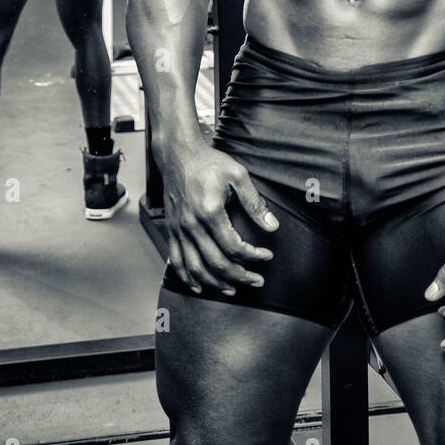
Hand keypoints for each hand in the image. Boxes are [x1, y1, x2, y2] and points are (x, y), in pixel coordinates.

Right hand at [156, 142, 277, 294]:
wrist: (178, 154)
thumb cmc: (209, 162)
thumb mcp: (238, 175)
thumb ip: (255, 202)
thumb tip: (272, 225)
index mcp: (210, 212)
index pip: (234, 247)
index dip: (253, 256)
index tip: (267, 256)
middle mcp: (192, 224)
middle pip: (215, 263)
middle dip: (239, 276)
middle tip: (256, 281)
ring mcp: (179, 229)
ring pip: (195, 267)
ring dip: (214, 283)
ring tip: (232, 289)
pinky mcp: (172, 229)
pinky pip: (176, 259)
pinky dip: (187, 276)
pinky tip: (198, 285)